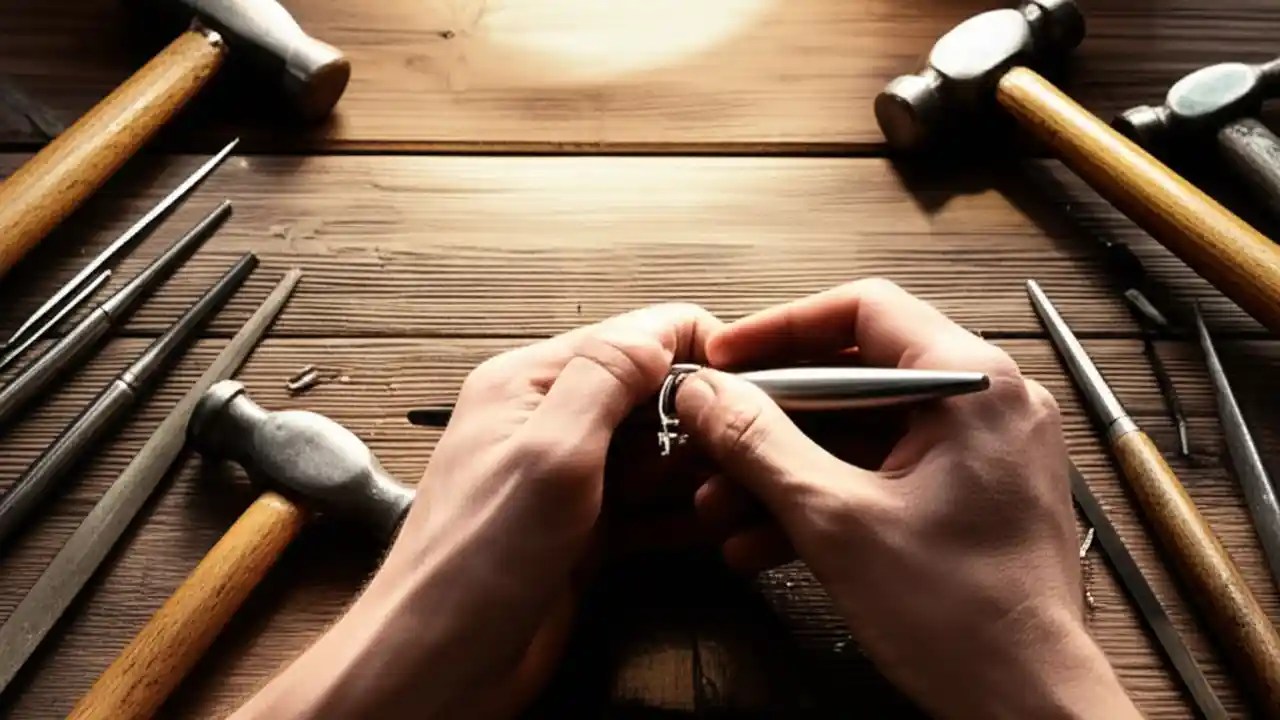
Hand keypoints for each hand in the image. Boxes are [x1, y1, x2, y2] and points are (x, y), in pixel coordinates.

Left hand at [232, 304, 718, 719]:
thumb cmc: (469, 567)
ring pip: (656, 451)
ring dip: (695, 470)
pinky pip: (648, 505)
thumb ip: (602, 381)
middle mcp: (547, 422)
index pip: (630, 334)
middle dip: (698, 420)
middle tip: (730, 456)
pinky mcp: (584, 529)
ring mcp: (567, 478)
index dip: (692, 351)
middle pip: (651, 393)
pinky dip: (681, 513)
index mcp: (527, 385)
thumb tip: (656, 331)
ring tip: (724, 497)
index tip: (740, 383)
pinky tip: (708, 526)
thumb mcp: (548, 456)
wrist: (442, 664)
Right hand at [675, 280, 1138, 719]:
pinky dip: (823, 498)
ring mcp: (978, 453)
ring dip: (785, 468)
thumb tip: (706, 394)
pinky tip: (764, 540)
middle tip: (713, 438)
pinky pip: (880, 473)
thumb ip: (761, 446)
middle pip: (853, 374)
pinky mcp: (966, 496)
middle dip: (771, 419)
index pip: (864, 309)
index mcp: (972, 385)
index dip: (780, 328)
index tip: (726, 358)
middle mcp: (985, 405)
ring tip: (723, 507)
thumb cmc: (968, 622)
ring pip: (859, 432)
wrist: (1028, 708)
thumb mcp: (836, 522)